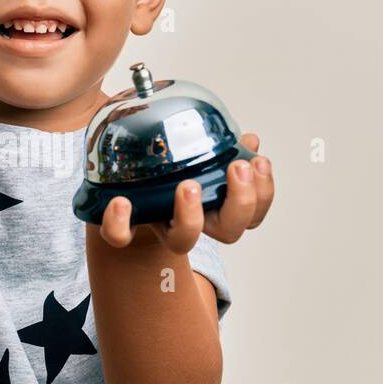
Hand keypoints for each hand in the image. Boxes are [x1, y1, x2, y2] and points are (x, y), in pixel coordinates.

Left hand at [95, 133, 273, 251]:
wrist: (127, 190)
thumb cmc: (168, 173)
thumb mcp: (199, 155)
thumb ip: (223, 148)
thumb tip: (248, 141)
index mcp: (217, 207)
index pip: (251, 214)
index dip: (262, 193)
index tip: (259, 161)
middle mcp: (195, 223)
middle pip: (229, 231)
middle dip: (241, 201)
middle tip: (237, 168)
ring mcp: (161, 228)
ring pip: (182, 242)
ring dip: (190, 216)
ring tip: (189, 185)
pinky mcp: (125, 230)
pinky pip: (120, 236)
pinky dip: (121, 223)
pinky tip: (122, 201)